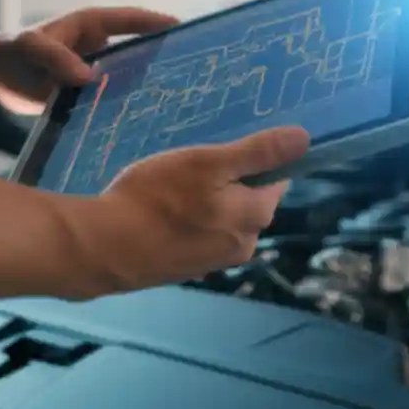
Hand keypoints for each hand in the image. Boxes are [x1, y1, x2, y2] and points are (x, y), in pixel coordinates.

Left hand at [0, 7, 177, 113]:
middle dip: (162, 57)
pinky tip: (140, 125)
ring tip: (177, 100)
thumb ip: (54, 58)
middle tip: (194, 70)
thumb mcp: (26, 48)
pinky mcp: (82, 96)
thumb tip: (90, 76)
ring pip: (126, 76)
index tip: (185, 29)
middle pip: (137, 49)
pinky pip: (109, 99)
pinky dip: (124, 108)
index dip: (158, 24)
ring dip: (146, 86)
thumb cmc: (1, 51)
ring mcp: (90, 72)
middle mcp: (95, 47)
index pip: (131, 20)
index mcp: (88, 26)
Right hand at [67, 126, 310, 291]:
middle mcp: (242, 246)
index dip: (255, 162)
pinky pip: (199, 236)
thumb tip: (306, 139)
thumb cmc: (158, 197)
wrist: (103, 248)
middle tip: (194, 166)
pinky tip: (162, 211)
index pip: (274, 182)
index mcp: (255, 217)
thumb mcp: (209, 162)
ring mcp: (213, 262)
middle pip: (248, 203)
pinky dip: (188, 222)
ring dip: (206, 203)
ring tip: (174, 186)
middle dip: (229, 184)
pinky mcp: (185, 269)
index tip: (227, 150)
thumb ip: (258, 152)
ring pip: (222, 220)